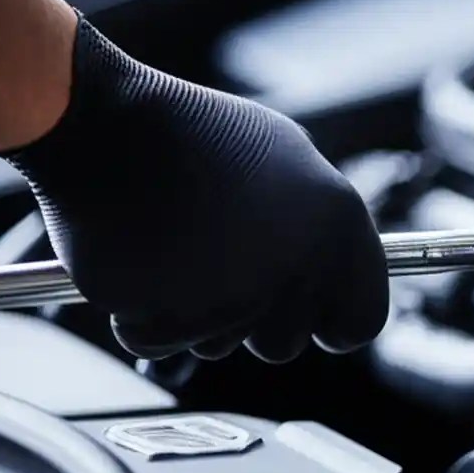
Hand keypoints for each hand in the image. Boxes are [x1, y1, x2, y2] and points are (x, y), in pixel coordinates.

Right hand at [0, 18, 388, 361]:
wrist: (111, 126)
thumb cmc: (199, 134)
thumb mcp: (291, 157)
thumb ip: (322, 222)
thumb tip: (334, 265)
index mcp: (341, 232)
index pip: (361, 322)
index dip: (333, 322)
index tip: (314, 317)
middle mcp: (296, 273)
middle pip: (284, 344)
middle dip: (255, 320)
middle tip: (223, 266)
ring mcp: (233, 302)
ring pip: (219, 346)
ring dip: (198, 315)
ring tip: (179, 247)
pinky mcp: (167, 320)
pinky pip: (158, 343)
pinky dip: (144, 314)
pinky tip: (142, 260)